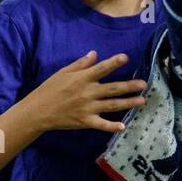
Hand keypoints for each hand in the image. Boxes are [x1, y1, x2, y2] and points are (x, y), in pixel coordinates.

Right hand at [25, 51, 148, 133]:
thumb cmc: (49, 89)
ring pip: (112, 105)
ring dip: (128, 103)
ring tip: (142, 101)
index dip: (114, 62)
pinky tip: (122, 127)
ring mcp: (87, 108)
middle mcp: (87, 93)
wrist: (37, 112)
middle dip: (129, 86)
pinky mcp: (84, 121)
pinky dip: (111, 127)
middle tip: (144, 84)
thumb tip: (94, 53)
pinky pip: (100, 124)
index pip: (101, 69)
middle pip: (112, 89)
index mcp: (82, 79)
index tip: (126, 57)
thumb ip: (80, 64)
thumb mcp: (63, 73)